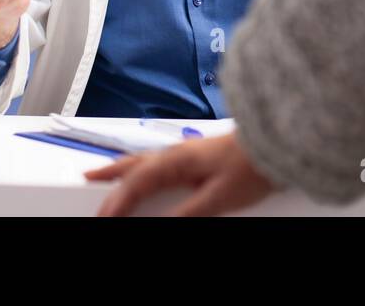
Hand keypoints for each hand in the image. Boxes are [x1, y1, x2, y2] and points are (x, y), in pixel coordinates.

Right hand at [85, 133, 274, 215]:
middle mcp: (177, 154)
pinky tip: (149, 176)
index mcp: (176, 160)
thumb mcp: (217, 197)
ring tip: (109, 176)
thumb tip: (161, 224)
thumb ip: (187, 213)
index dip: (116, 201)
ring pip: (146, 162)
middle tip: (87, 180)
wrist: (277, 140)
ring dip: (125, 169)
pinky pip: (161, 163)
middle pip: (134, 165)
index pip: (136, 182)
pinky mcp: (198, 157)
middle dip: (109, 174)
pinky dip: (146, 169)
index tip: (101, 216)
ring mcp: (187, 153)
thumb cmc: (252, 164)